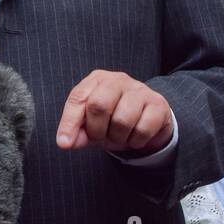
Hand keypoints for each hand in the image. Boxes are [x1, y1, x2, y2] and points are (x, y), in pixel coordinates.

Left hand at [56, 70, 172, 155]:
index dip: (69, 122)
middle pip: (99, 105)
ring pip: (122, 119)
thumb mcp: (92, 125)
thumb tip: (66, 142)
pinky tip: (136, 135)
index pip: (78, 98)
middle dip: (97, 130)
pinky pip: (143, 129)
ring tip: (120, 135)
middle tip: (101, 137)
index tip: (64, 143)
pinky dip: (137, 141)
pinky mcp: (158, 104)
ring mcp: (140, 89)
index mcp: (96, 80)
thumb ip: (77, 132)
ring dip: (118, 137)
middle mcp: (118, 80)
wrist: (147, 120)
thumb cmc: (113, 119)